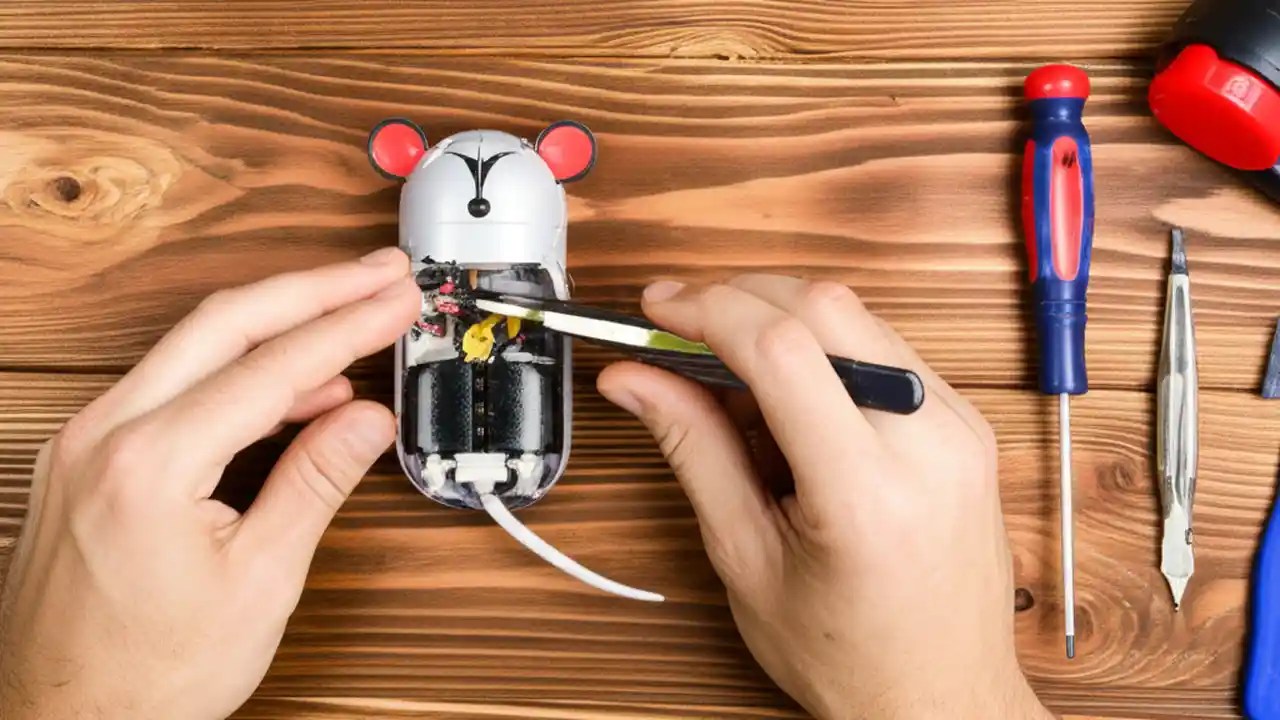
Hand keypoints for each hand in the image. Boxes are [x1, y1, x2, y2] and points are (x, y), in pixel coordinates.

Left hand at [0, 248, 419, 719]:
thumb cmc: (146, 677)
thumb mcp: (259, 582)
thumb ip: (315, 482)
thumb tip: (366, 418)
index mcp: (149, 464)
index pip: (273, 366)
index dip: (349, 325)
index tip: (397, 299)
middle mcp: (103, 435)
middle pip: (226, 322)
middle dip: (314, 288)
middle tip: (380, 273)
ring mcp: (85, 441)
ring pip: (194, 345)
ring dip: (277, 325)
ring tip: (351, 320)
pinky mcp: (85, 457)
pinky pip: (171, 385)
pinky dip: (236, 372)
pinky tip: (290, 388)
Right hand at [598, 276, 1052, 719]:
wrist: (943, 695)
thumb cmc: (850, 653)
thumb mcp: (747, 559)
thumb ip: (693, 449)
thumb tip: (635, 380)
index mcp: (868, 492)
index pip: (782, 348)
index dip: (705, 309)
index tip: (656, 309)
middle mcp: (931, 444)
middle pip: (823, 307)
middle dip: (738, 299)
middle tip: (678, 331)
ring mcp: (960, 426)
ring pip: (854, 315)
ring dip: (780, 323)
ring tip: (733, 386)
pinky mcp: (967, 421)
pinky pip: (884, 346)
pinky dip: (823, 349)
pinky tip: (788, 400)